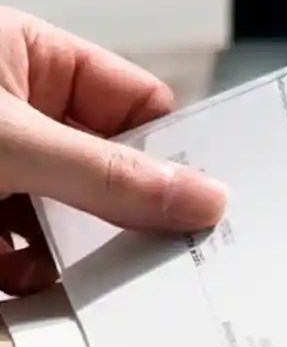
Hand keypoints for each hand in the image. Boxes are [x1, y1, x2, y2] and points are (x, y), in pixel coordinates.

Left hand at [0, 7, 226, 294]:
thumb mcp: (8, 141)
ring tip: (97, 282)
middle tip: (169, 252)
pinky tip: (36, 289)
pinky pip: (19, 255)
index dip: (172, 149)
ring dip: (75, 255)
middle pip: (106, 168)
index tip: (207, 200)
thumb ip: (104, 174)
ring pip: (63, 218)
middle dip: (126, 213)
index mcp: (26, 58)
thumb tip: (201, 197)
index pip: (133, 103)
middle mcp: (11, 111)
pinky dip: (31, 278)